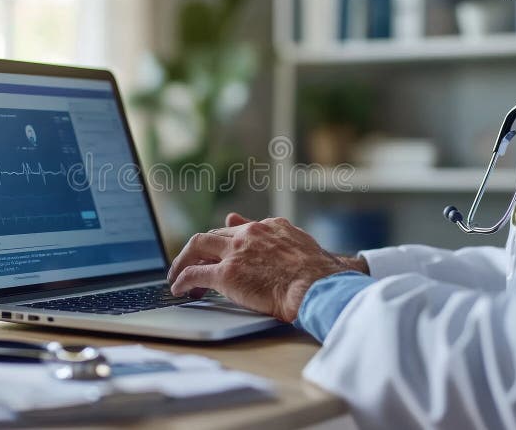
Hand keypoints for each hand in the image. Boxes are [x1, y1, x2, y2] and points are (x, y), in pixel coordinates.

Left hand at [167, 213, 367, 321]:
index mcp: (271, 227)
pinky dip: (182, 280)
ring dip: (183, 259)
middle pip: (214, 235)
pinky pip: (194, 273)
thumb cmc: (323, 276)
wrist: (318, 287)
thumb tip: (339, 257)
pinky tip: (179, 289)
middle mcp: (250, 233)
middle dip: (200, 249)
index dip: (226, 238)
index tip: (219, 245)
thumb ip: (295, 242)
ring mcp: (236, 252)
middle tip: (191, 262)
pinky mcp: (226, 273)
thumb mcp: (312, 249)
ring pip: (197, 245)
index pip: (239, 228)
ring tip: (176, 275)